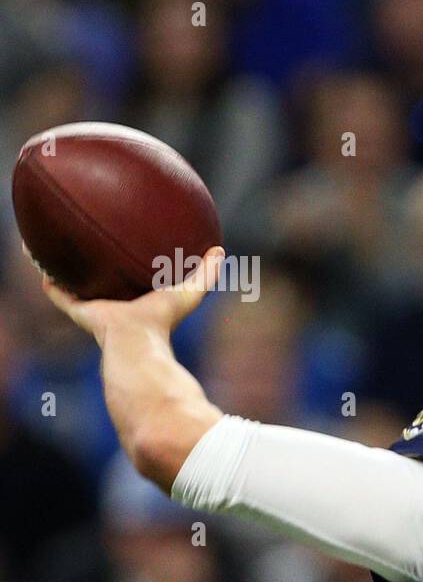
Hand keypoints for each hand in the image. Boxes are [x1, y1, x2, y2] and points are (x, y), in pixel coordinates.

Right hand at [38, 245, 225, 346]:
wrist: (136, 338)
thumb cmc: (164, 319)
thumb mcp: (191, 292)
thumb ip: (207, 273)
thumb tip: (220, 249)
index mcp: (140, 301)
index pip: (136, 282)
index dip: (132, 267)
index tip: (129, 248)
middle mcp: (117, 305)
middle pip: (106, 282)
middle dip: (100, 266)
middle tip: (92, 243)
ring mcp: (97, 308)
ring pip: (80, 286)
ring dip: (70, 272)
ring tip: (60, 249)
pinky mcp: (80, 312)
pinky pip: (61, 295)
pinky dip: (52, 283)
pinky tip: (43, 266)